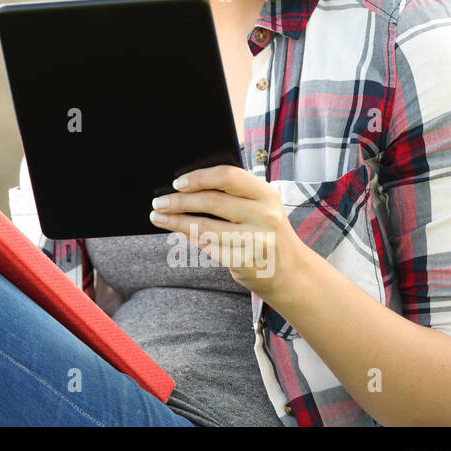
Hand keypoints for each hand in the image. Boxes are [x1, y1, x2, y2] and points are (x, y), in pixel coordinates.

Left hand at [148, 164, 308, 299]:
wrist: (292, 274)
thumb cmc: (266, 233)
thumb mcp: (260, 208)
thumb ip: (232, 195)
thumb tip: (186, 188)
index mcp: (266, 194)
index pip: (228, 177)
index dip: (199, 178)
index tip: (177, 182)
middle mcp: (265, 215)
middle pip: (212, 202)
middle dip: (179, 201)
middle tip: (158, 202)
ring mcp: (256, 240)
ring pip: (205, 227)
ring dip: (176, 222)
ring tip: (158, 217)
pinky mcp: (246, 262)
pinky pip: (209, 248)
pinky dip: (190, 239)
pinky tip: (179, 233)